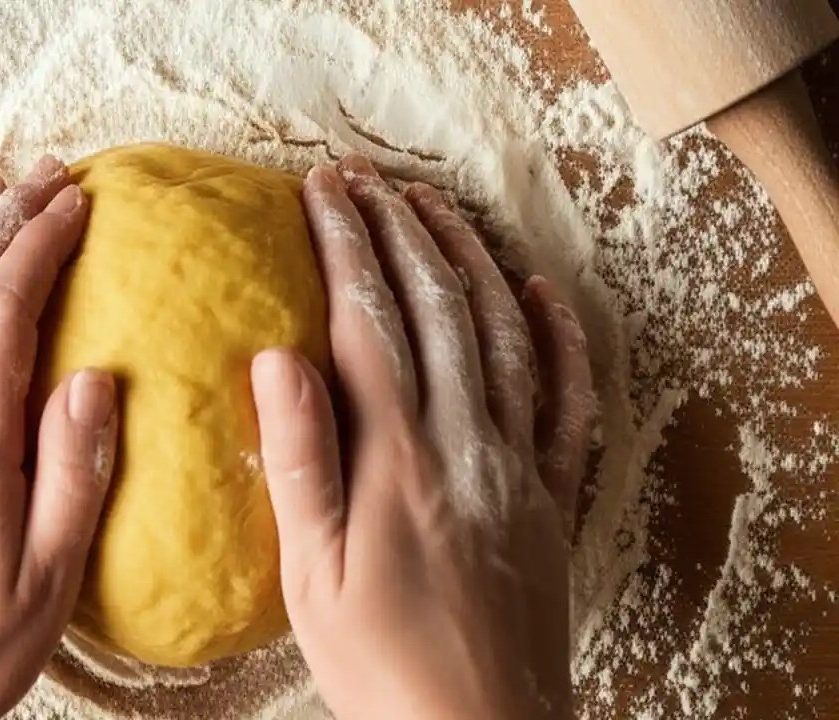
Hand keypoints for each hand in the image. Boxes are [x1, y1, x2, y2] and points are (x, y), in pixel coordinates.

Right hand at [251, 155, 593, 718]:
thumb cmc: (379, 662)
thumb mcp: (312, 573)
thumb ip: (299, 460)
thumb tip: (278, 357)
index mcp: (398, 460)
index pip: (368, 323)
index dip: (345, 246)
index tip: (322, 191)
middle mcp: (466, 445)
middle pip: (437, 309)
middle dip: (399, 231)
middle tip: (367, 179)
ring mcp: (518, 466)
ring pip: (501, 334)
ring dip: (467, 259)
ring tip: (434, 206)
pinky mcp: (551, 495)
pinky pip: (566, 399)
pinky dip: (556, 336)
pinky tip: (539, 291)